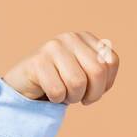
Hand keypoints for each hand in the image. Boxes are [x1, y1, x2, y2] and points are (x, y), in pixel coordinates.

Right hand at [3, 31, 119, 103]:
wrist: (25, 85)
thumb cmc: (61, 81)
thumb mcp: (86, 73)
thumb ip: (101, 71)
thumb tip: (106, 76)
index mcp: (85, 37)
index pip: (111, 62)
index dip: (106, 83)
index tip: (93, 90)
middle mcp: (70, 37)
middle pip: (98, 72)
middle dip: (92, 93)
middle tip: (81, 97)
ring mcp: (52, 47)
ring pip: (78, 83)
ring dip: (73, 97)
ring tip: (64, 94)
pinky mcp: (37, 62)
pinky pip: (58, 91)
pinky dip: (56, 99)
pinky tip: (49, 93)